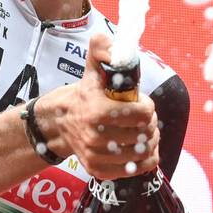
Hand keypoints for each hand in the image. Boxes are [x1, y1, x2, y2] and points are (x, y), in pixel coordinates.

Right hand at [51, 32, 159, 181]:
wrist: (61, 123)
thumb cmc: (86, 94)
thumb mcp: (92, 67)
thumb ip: (102, 49)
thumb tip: (109, 42)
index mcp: (97, 111)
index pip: (143, 113)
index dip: (147, 106)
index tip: (141, 102)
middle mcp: (96, 137)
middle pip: (145, 133)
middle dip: (149, 123)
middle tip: (144, 118)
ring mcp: (97, 156)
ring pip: (144, 152)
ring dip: (150, 141)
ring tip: (144, 132)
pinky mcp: (99, 170)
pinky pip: (138, 169)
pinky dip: (146, 159)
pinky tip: (142, 149)